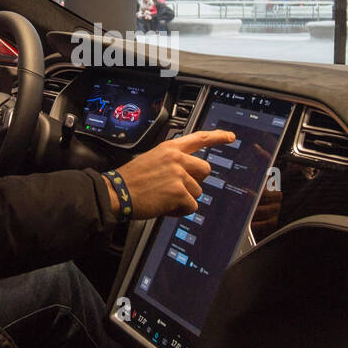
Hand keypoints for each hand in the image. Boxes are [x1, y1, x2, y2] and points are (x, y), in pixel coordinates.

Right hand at [105, 130, 235, 219]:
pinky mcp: (179, 193)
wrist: (117, 193)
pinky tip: (164, 206)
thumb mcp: (151, 159)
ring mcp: (179, 175)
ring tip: (164, 198)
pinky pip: (191, 206)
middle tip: (178, 188)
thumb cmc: (131, 180)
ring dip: (184, 199)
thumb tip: (187, 173)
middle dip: (195, 182)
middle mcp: (177, 159)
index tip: (230, 137)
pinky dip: (179, 211)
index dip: (218, 137)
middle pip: (205, 170)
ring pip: (197, 192)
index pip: (199, 138)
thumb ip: (171, 161)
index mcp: (170, 148)